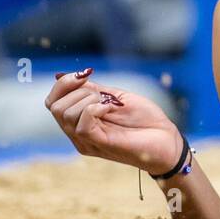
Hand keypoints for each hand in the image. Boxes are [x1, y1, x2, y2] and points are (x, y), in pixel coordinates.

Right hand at [45, 69, 183, 174]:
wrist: (167, 139)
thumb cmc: (145, 120)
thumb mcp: (116, 97)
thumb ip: (93, 89)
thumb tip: (65, 75)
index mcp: (80, 121)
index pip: (52, 102)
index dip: (63, 84)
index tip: (84, 74)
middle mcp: (78, 133)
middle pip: (54, 106)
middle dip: (75, 89)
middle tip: (101, 94)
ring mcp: (87, 141)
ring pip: (64, 114)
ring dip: (87, 98)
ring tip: (108, 103)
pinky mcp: (99, 144)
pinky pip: (81, 126)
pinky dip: (93, 109)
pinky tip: (109, 108)